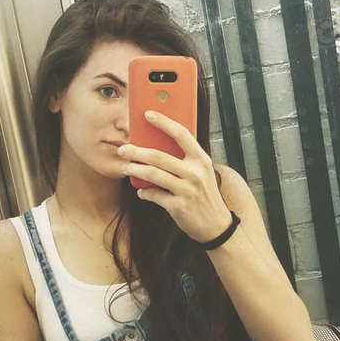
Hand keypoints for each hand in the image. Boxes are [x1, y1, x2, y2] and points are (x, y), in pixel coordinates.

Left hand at [117, 110, 232, 241]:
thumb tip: (156, 148)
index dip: (163, 122)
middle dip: (136, 151)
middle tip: (123, 149)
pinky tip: (141, 192)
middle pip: (159, 156)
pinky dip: (144, 193)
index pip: (181, 134)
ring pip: (153, 174)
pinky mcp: (179, 206)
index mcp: (201, 160)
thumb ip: (185, 161)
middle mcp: (195, 172)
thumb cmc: (205, 196)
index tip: (147, 114)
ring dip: (135, 170)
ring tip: (126, 168)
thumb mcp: (202, 173)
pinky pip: (154, 195)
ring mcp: (187, 189)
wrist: (216, 225)